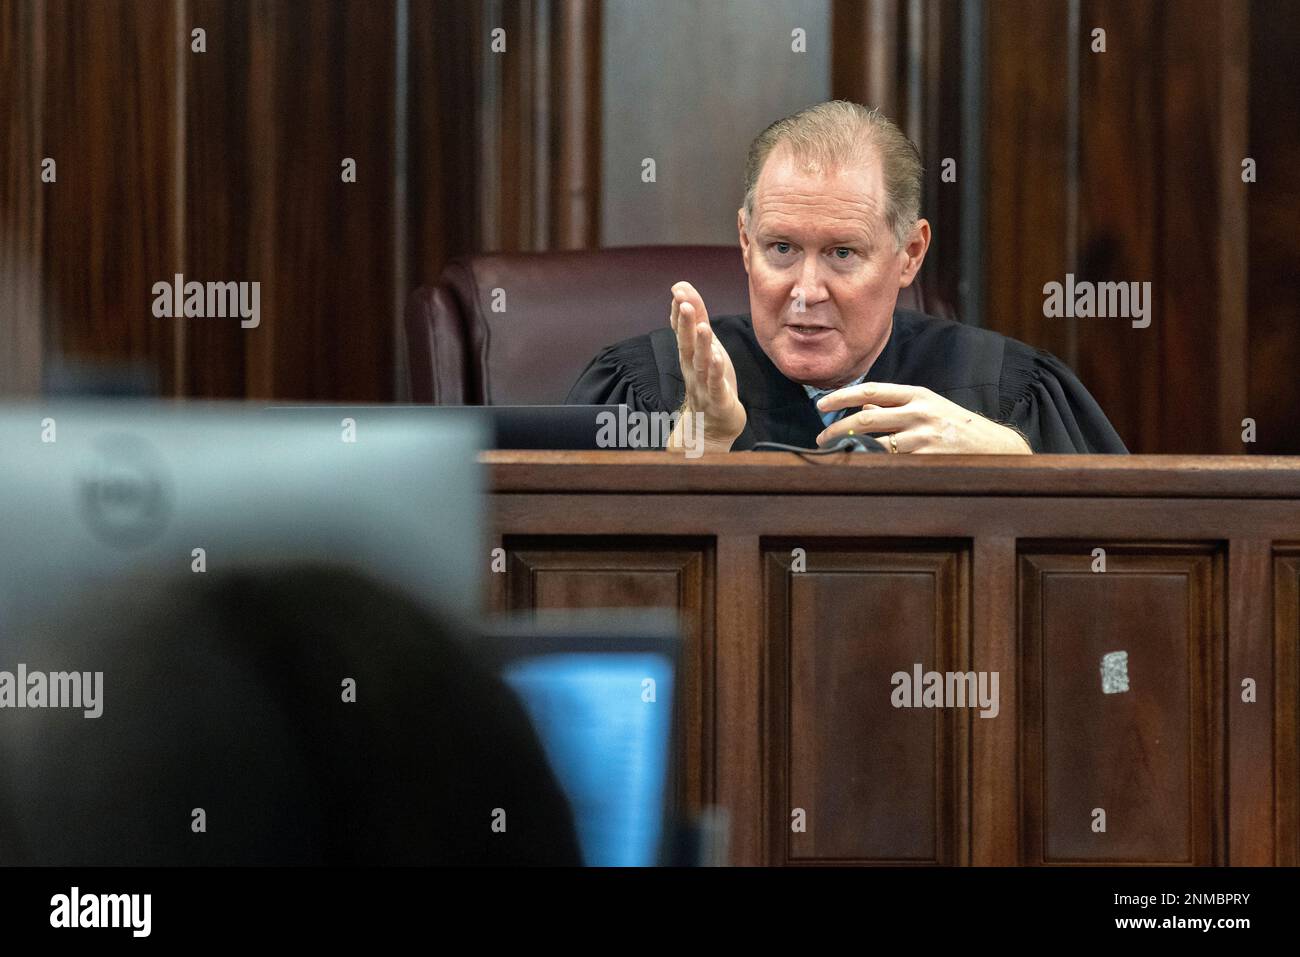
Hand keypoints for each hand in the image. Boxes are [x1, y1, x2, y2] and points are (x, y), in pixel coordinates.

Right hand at [669, 281, 746, 448]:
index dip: (679, 312)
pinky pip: (715, 384)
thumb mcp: (706, 347)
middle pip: (687, 344)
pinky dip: (715, 372)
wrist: (712, 425)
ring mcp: (704, 385)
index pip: (682, 331)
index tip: (678, 290)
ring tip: (703, 326)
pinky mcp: (718, 400)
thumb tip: (682, 289)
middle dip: (685, 323)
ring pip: (701, 363)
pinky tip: (717, 358)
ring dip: (701, 345)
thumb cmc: (710, 380)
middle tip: (683, 302)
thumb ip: (697, 319)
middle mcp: (692, 368)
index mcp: (689, 355)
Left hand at [815, 382, 1032, 453]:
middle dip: (837, 429)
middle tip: (821, 438)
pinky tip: (862, 468)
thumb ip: (897, 407)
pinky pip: (891, 463)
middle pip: (866, 418)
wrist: (995, 448)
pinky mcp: (927, 459)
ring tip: (837, 457)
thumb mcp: (929, 408)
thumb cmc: (956, 427)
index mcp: (917, 395)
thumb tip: (864, 409)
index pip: (871, 390)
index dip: (842, 397)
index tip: (821, 404)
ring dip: (852, 450)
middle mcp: (919, 412)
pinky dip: (873, 465)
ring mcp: (923, 437)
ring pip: (875, 443)